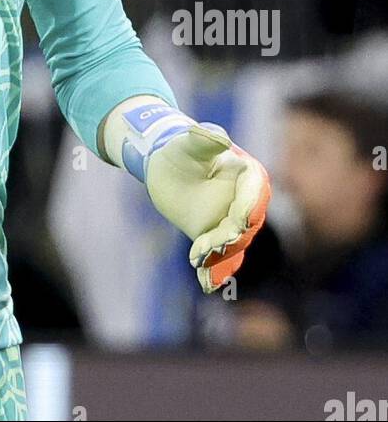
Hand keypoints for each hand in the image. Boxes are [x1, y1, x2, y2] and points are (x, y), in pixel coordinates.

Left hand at [145, 122, 270, 293]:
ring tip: (199, 259)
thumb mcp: (190, 141)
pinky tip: (205, 282)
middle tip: (211, 245)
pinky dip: (215, 271)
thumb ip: (205, 139)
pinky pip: (219, 259)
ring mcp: (230, 223)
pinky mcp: (213, 237)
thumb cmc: (182, 148)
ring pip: (232, 246)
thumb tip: (219, 138)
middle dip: (231, 237)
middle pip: (244, 225)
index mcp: (249, 176)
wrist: (165, 164)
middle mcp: (246, 203)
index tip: (239, 219)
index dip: (249, 207)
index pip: (255, 193)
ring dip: (219, 256)